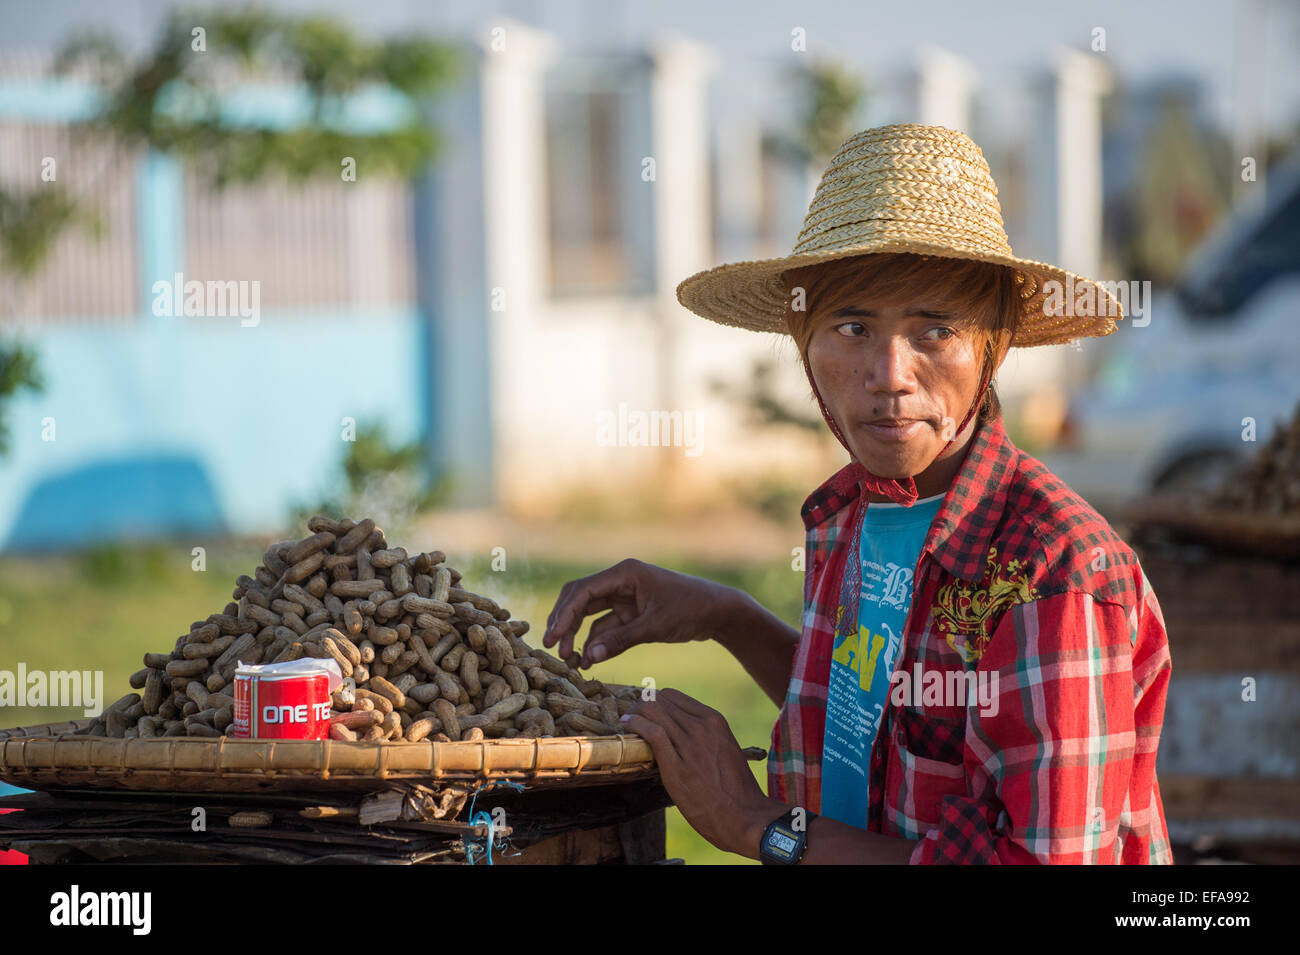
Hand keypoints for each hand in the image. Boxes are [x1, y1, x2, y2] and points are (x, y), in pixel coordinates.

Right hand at [543, 558, 738, 667]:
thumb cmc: (690, 609)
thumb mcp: (655, 626)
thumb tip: (587, 658)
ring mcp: (625, 596)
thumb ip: (620, 640)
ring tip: (568, 658)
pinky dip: (596, 642)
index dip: (565, 614)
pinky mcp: (631, 612)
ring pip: (590, 614)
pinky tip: (588, 660)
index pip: (584, 590)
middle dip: (565, 622)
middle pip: (581, 599)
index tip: (553, 637)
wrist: (718, 612)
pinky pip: (606, 626)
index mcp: (625, 573)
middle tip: (552, 647)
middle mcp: (621, 581)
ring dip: (578, 634)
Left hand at [620, 687, 774, 856]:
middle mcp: (701, 727)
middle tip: (631, 717)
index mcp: (714, 721)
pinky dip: (635, 724)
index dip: (654, 702)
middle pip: (659, 700)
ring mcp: (689, 745)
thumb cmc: (735, 788)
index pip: (673, 695)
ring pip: (652, 710)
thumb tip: (680, 731)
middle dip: (640, 705)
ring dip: (634, 713)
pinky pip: (652, 732)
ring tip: (627, 722)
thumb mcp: (725, 749)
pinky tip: (627, 726)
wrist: (744, 816)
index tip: (646, 712)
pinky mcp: (677, 767)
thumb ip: (705, 736)